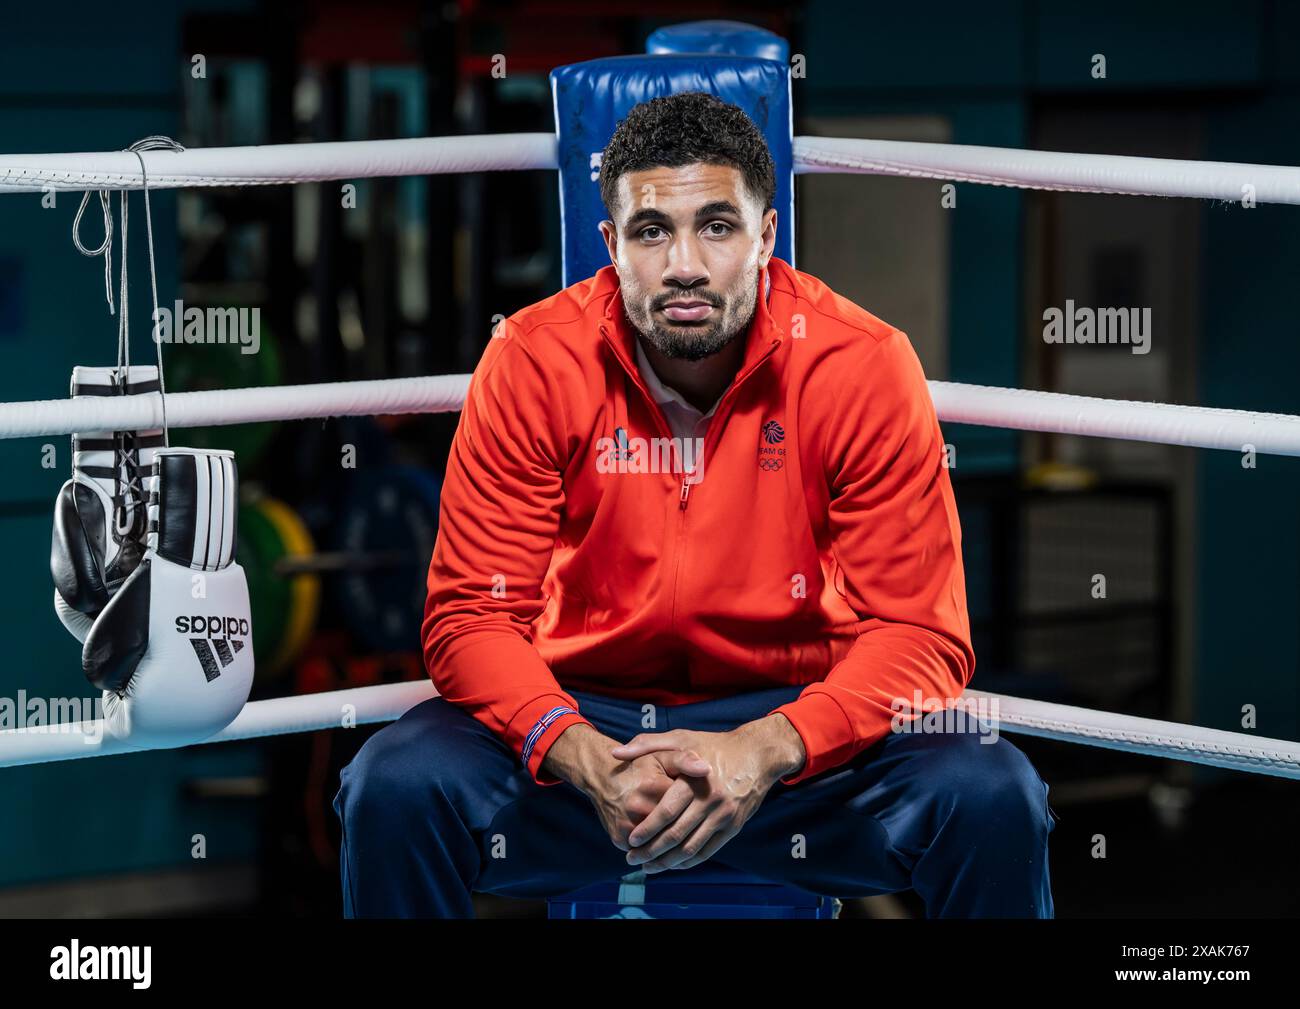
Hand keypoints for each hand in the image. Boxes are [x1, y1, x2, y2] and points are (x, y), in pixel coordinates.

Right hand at [587, 749, 713, 851]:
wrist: (603, 778)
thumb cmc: (639, 768)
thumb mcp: (661, 757)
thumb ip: (685, 760)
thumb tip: (707, 770)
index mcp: (653, 786)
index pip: (686, 806)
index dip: (697, 808)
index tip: (702, 808)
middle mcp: (638, 807)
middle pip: (675, 830)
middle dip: (689, 831)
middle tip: (699, 828)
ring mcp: (627, 826)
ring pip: (662, 846)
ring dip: (676, 848)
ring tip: (687, 840)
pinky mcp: (620, 839)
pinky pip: (646, 852)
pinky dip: (658, 853)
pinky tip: (669, 848)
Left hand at [608, 718, 799, 872]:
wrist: (756, 754)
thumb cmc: (713, 745)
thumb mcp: (681, 737)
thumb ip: (647, 744)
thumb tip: (616, 753)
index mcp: (695, 780)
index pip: (666, 812)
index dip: (647, 829)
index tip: (631, 840)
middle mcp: (711, 800)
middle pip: (677, 835)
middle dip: (651, 851)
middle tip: (633, 859)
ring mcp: (724, 816)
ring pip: (691, 848)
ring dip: (667, 862)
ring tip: (648, 867)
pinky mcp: (734, 827)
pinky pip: (708, 851)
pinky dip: (688, 862)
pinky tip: (673, 864)